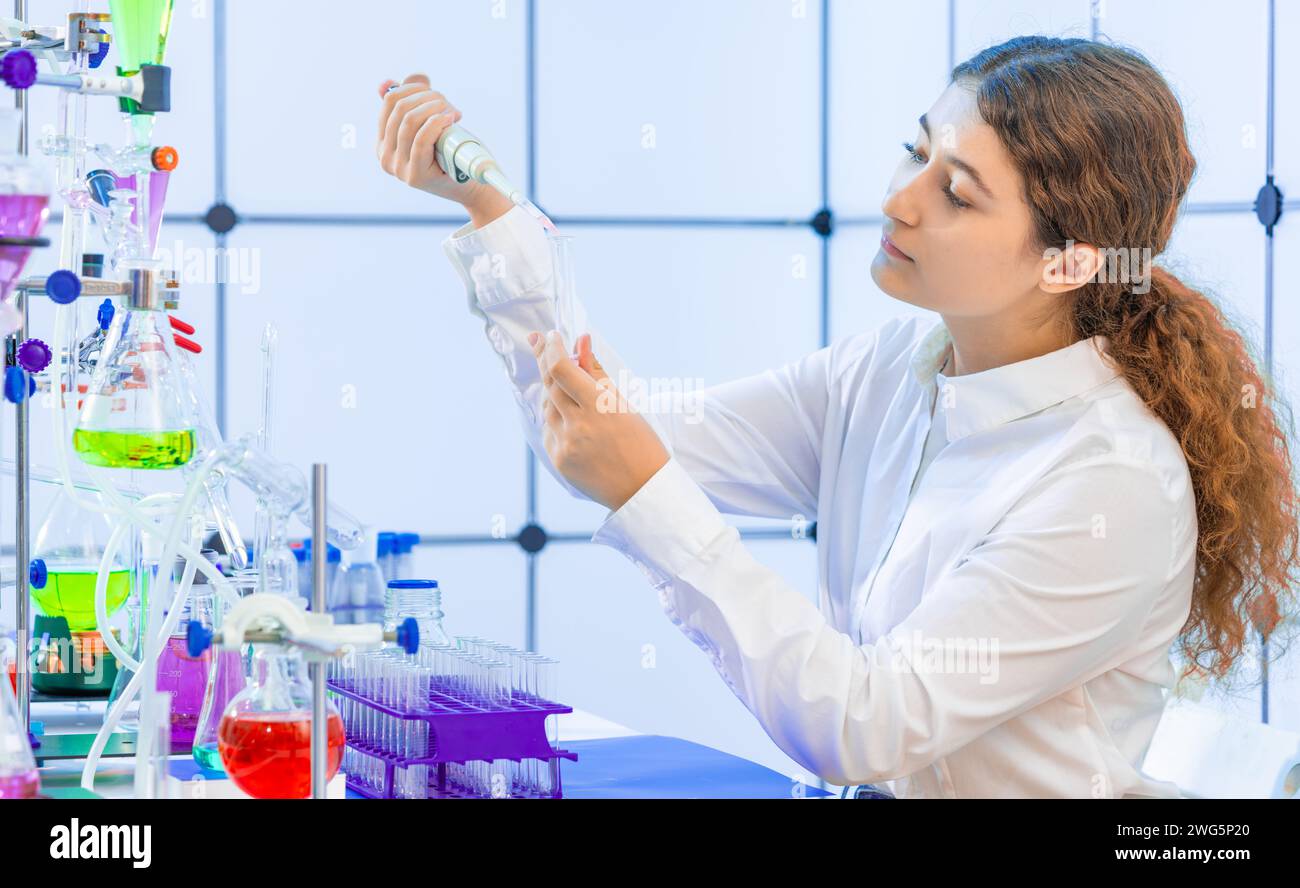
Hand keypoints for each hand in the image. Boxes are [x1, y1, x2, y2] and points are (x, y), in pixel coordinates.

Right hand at [375, 74, 511, 224]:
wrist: (471, 186)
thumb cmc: (452, 153)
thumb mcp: (430, 124)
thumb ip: (414, 102)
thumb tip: (398, 80)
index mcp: (383, 142)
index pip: (390, 101)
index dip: (414, 88)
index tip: (434, 92)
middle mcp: (384, 156)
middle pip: (400, 108)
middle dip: (428, 98)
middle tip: (448, 104)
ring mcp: (398, 168)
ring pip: (409, 121)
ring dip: (434, 108)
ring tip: (452, 112)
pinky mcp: (414, 175)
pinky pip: (421, 139)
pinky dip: (436, 123)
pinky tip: (450, 119)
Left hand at [530, 330, 669, 511]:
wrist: (642, 489)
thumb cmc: (641, 443)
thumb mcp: (624, 403)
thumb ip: (598, 372)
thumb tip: (581, 342)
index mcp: (599, 408)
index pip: (561, 369)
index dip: (552, 349)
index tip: (552, 336)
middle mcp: (578, 426)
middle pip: (549, 384)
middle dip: (544, 360)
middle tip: (542, 343)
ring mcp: (565, 445)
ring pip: (547, 406)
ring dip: (553, 391)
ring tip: (568, 387)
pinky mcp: (558, 460)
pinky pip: (549, 429)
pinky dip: (556, 417)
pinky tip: (571, 418)